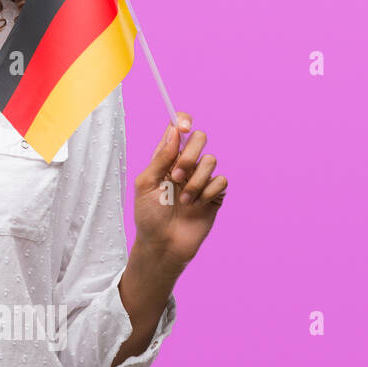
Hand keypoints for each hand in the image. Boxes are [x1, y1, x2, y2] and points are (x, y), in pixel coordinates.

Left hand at [133, 111, 227, 269]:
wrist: (163, 245)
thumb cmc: (149, 216)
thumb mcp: (146, 185)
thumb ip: (160, 158)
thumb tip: (174, 132)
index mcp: (165, 159)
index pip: (178, 130)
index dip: (183, 122)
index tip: (183, 128)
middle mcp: (185, 165)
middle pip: (200, 138)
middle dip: (189, 155)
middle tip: (176, 175)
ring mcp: (202, 179)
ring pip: (211, 160)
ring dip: (196, 181)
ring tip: (183, 200)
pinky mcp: (215, 194)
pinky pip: (222, 180)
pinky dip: (208, 192)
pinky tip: (196, 206)